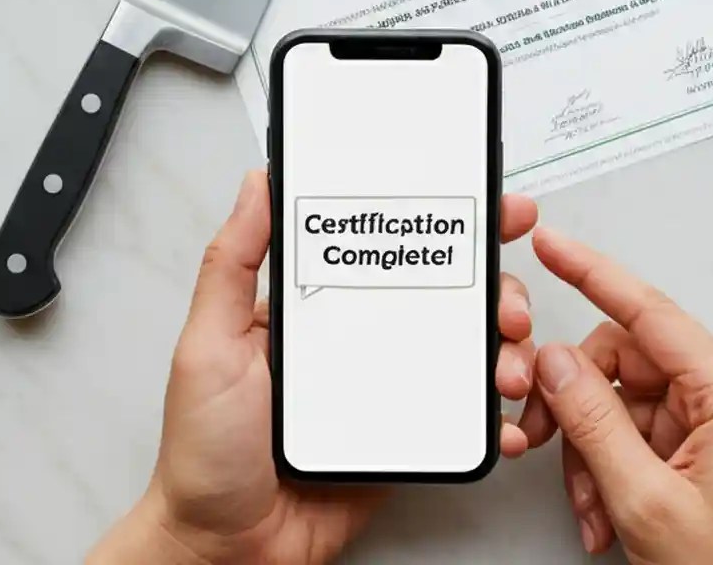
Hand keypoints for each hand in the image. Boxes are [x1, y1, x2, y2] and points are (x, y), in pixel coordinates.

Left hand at [88, 171, 539, 564]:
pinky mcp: (403, 437)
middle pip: (446, 298)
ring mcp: (385, 389)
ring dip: (504, 353)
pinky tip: (504, 421)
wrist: (225, 547)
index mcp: (316, 309)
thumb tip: (258, 184)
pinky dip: (492, 418)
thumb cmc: (204, 451)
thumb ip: (232, 262)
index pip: (389, 251)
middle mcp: (357, 341)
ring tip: (506, 369)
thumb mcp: (209, 343)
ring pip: (465, 354)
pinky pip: (459, 418)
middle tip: (508, 307)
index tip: (490, 211)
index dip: (445, 227)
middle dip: (495, 294)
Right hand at [520, 227, 712, 564]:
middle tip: (544, 443)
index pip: (649, 312)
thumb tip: (555, 362)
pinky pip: (642, 432)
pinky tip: (606, 510)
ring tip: (592, 507)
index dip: (592, 273)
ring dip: (594, 451)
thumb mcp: (646, 499)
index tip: (553, 246)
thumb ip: (593, 422)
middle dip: (580, 408)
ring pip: (625, 402)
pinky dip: (613, 467)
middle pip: (627, 362)